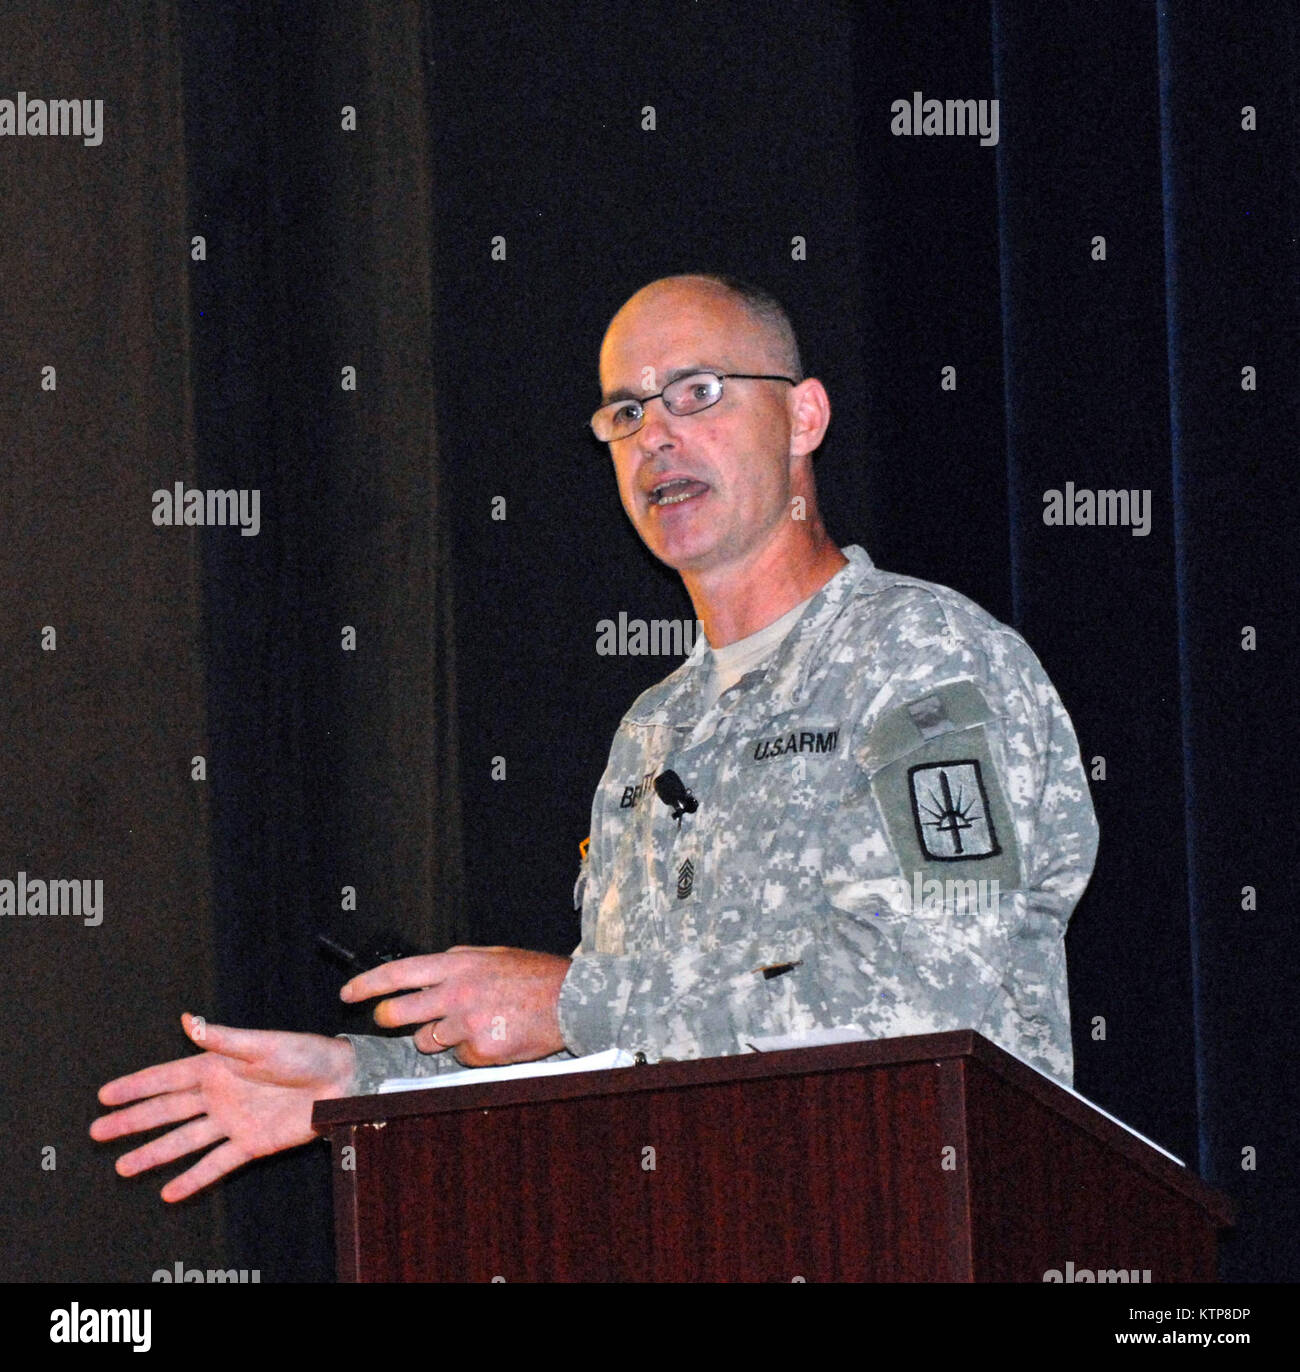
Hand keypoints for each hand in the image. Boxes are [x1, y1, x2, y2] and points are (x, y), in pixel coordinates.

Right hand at [90, 1012, 356, 1201]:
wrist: (341, 1082)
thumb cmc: (307, 1054)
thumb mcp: (264, 1043)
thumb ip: (224, 1038)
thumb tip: (189, 1020)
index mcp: (218, 1066)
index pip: (167, 1078)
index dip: (136, 1086)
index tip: (105, 1094)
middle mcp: (219, 1095)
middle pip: (166, 1111)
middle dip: (132, 1121)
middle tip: (98, 1131)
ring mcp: (232, 1121)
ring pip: (183, 1140)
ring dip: (154, 1153)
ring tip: (123, 1166)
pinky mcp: (250, 1144)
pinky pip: (216, 1164)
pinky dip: (193, 1177)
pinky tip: (170, 1191)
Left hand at [341, 945, 570, 1066]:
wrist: (572, 1001)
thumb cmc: (534, 976)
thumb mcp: (492, 955)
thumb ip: (457, 962)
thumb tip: (429, 969)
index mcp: (457, 965)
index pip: (398, 973)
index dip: (367, 985)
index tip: (349, 994)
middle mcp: (456, 993)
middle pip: (399, 1013)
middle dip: (389, 1019)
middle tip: (392, 1019)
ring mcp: (467, 1024)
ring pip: (428, 1040)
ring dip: (439, 1037)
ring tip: (472, 1023)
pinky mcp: (481, 1050)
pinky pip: (459, 1058)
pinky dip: (469, 1052)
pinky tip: (493, 1036)